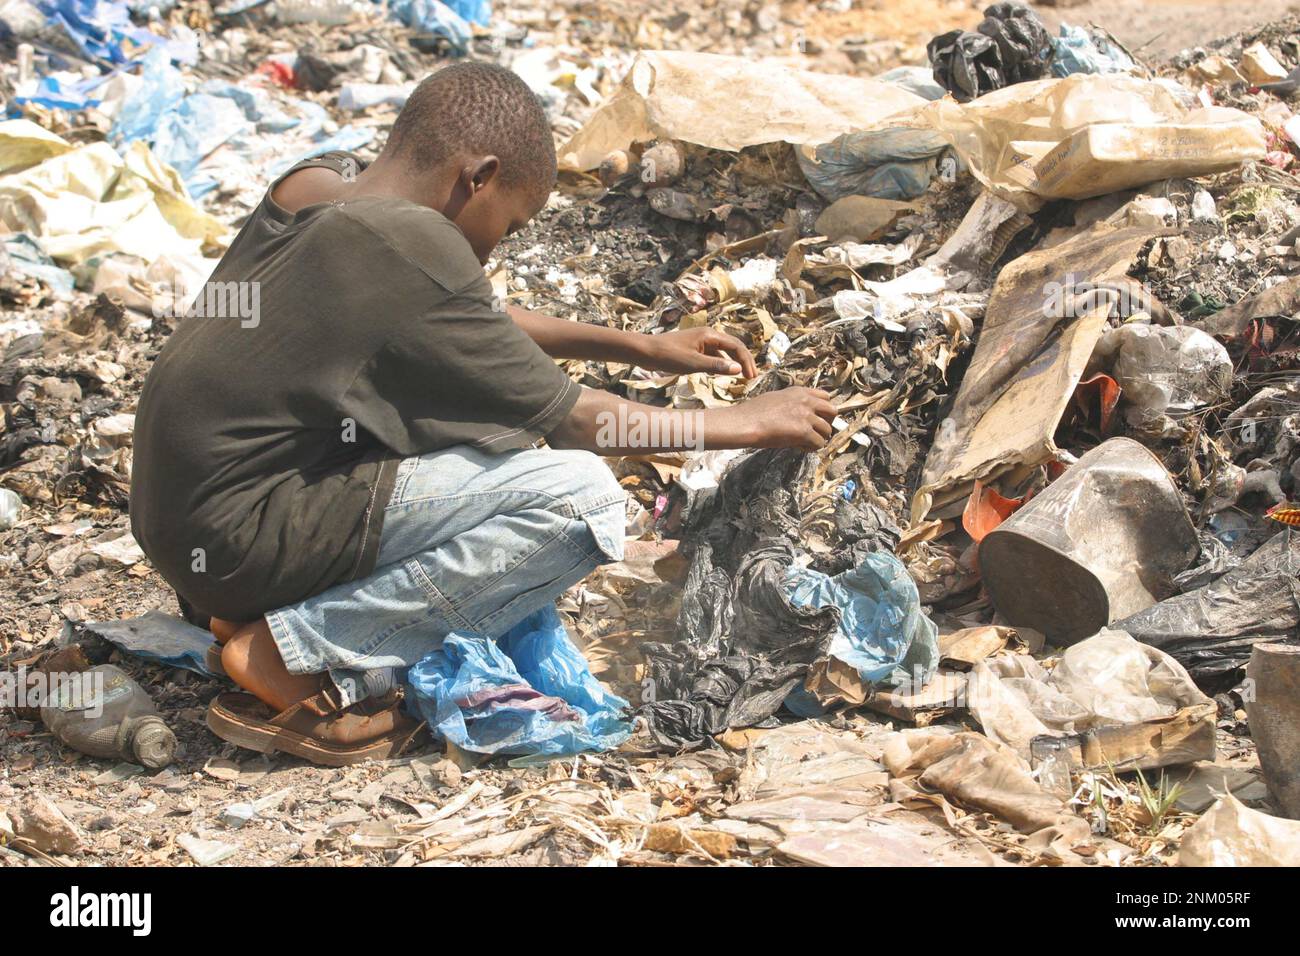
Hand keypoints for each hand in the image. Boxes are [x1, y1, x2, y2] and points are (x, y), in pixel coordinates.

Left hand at [640, 327, 757, 376]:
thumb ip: (716, 366)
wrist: (646, 351)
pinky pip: (714, 354)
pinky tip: (723, 372)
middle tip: (752, 377)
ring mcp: (701, 341)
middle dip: (744, 361)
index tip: (751, 377)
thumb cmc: (667, 355)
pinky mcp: (695, 348)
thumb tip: (738, 369)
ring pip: (724, 351)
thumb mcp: (693, 364)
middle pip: (734, 346)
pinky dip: (722, 363)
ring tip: (742, 376)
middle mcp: (708, 335)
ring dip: (734, 362)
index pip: (737, 347)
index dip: (746, 361)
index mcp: (710, 335)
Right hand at [726, 387, 836, 450]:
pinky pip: (819, 443)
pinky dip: (812, 448)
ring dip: (819, 438)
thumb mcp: (776, 399)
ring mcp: (806, 416)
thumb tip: (798, 414)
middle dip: (827, 423)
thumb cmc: (753, 413)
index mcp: (799, 392)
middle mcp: (806, 401)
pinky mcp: (804, 432)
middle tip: (815, 431)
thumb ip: (791, 402)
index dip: (823, 410)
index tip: (816, 418)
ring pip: (827, 430)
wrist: (745, 422)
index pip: (825, 396)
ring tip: (805, 442)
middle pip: (832, 411)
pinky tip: (800, 448)